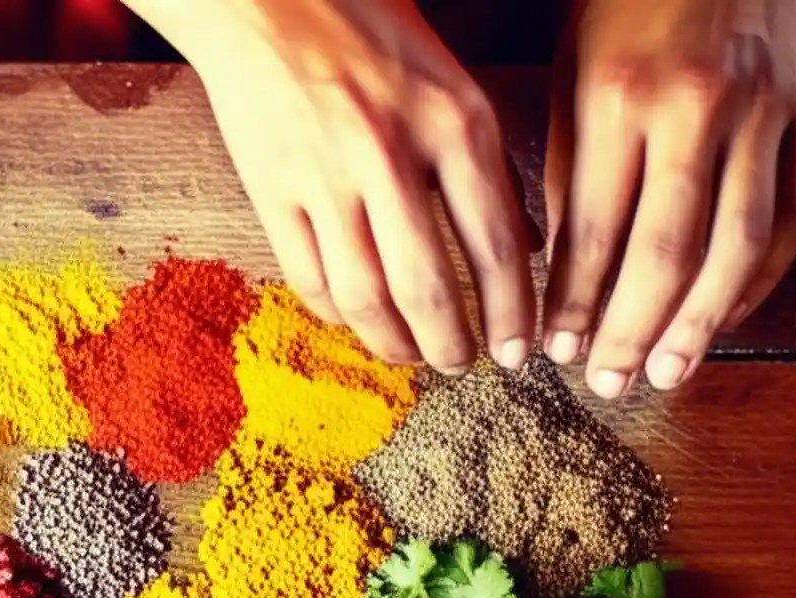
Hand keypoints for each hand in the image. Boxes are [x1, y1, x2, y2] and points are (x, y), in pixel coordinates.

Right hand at [124, 0, 537, 372]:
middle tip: (464, 364)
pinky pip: (309, 277)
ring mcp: (325, 177)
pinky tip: (357, 316)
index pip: (497, 245)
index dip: (512, 314)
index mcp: (453, 121)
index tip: (519, 352)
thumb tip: (522, 243)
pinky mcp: (273, 192)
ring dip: (393, 343)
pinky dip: (338, 312)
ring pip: (364, 296)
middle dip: (453, 345)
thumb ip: (486, 161)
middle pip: (428, 288)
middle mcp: (391, 155)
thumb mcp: (450, 77)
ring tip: (412, 355)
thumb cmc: (366, 25)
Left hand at [545, 0, 795, 397]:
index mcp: (616, 97)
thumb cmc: (628, 4)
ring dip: (698, 321)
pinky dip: (757, 278)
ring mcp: (762, 116)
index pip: (593, 227)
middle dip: (632, 328)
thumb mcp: (574, 69)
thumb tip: (559, 261)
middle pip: (665, 250)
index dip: (573, 299)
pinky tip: (722, 317)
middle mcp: (694, 112)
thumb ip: (569, 163)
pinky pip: (790, 218)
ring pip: (735, 245)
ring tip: (666, 372)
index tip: (552, 347)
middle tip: (607, 380)